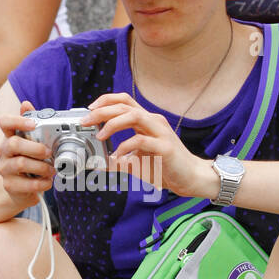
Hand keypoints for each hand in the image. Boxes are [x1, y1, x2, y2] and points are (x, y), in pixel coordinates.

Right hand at [0, 99, 54, 210]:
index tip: (34, 124)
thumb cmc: (29, 162)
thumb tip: (25, 103)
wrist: (20, 190)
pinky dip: (42, 183)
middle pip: (14, 143)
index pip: (5, 122)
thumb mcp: (31, 143)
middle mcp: (4, 151)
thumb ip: (31, 124)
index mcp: (9, 137)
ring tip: (52, 169)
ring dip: (41, 166)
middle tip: (49, 152)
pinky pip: (27, 184)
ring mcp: (5, 169)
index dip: (18, 121)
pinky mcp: (9, 185)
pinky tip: (47, 181)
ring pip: (21, 163)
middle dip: (35, 147)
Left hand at [87, 92, 207, 198]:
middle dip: (102, 111)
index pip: (125, 101)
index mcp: (147, 121)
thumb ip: (122, 159)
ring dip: (113, 123)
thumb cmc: (166, 167)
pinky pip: (141, 140)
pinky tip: (118, 157)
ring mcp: (161, 132)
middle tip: (86, 121)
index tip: (90, 109)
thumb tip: (102, 163)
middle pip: (125, 105)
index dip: (106, 101)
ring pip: (134, 115)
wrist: (192, 178)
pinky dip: (125, 147)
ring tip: (100, 135)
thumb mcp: (139, 161)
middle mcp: (154, 122)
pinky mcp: (165, 147)